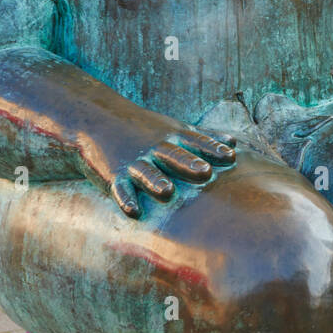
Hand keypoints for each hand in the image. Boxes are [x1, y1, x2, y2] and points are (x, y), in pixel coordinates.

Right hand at [74, 111, 236, 217]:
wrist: (98, 120)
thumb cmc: (145, 129)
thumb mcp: (175, 128)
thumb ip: (204, 138)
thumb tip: (235, 142)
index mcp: (173, 137)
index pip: (195, 141)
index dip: (212, 148)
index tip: (231, 155)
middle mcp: (155, 148)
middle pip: (173, 155)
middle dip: (189, 163)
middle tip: (205, 172)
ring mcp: (134, 160)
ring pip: (146, 172)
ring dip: (156, 181)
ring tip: (168, 192)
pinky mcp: (114, 173)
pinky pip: (120, 188)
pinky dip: (125, 199)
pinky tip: (133, 212)